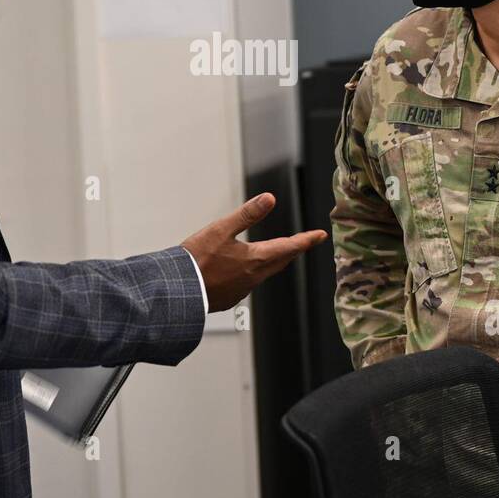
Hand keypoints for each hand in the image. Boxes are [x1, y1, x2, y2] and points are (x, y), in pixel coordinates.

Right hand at [182, 193, 326, 313]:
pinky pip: (247, 283)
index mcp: (255, 259)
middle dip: (292, 251)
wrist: (178, 291)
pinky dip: (251, 273)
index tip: (320, 235)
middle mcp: (253, 277)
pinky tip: (241, 271)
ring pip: (264, 273)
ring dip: (272, 262)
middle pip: (280, 261)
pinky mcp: (230, 298)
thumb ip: (247, 214)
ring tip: (274, 253)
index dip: (306, 240)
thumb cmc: (196, 259)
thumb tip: (270, 199)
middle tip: (302, 243)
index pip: (289, 247)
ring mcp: (242, 290)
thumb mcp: (221, 229)